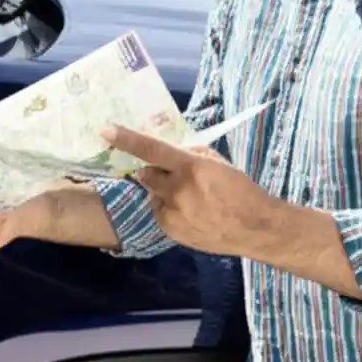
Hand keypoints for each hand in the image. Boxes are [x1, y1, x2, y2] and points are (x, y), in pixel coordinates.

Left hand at [102, 125, 281, 257]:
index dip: (127, 139)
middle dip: (154, 172)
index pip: (151, 149)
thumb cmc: (240, 190)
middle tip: (172, 175)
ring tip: (190, 200)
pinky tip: (190, 213)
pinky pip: (160, 213)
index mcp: (190, 167)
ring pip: (153, 195)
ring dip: (164, 193)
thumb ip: (190, 154)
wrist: (254, 228)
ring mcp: (172, 213)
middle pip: (146, 174)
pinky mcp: (170, 231)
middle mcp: (176, 190)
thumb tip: (170, 152)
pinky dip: (169, 210)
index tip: (106, 131)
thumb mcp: (217, 162)